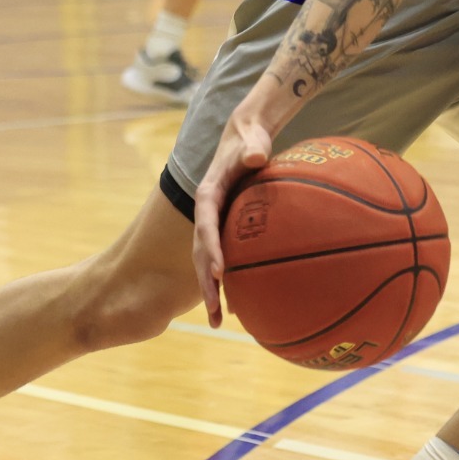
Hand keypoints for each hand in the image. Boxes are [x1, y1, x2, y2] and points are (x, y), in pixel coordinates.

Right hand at [191, 108, 275, 326]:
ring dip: (211, 291)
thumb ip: (252, 149)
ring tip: (219, 321)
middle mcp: (206, 213)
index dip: (211, 249)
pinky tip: (237, 306)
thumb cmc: (248, 140)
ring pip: (208, 262)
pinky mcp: (224, 229)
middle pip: (201, 252)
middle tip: (215, 312)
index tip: (220, 272)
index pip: (205, 225)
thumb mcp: (251, 142)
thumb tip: (256, 155)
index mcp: (208, 195)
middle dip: (206, 283)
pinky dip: (226, 282)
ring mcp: (213, 223)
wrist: (243, 138)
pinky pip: (223, 258)